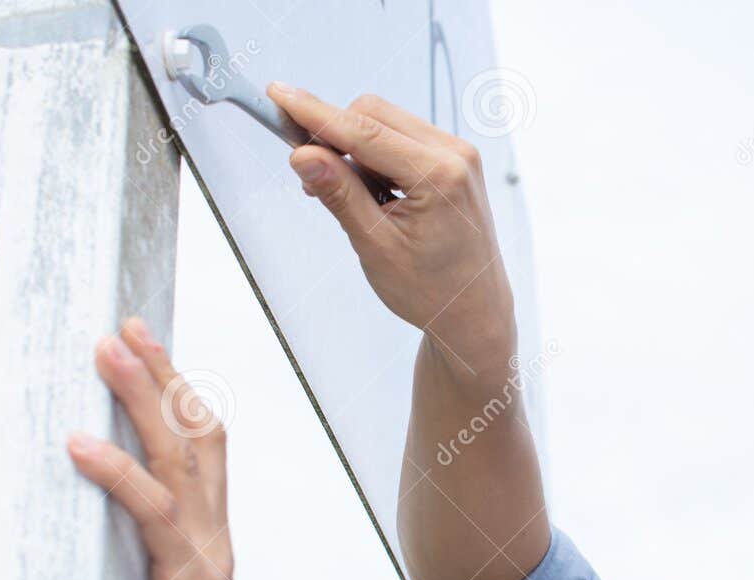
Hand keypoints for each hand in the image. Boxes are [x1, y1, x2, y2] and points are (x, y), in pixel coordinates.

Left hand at [67, 318, 271, 579]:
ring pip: (180, 458)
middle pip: (197, 435)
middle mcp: (214, 538)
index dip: (178, 395)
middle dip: (162, 374)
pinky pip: (154, 516)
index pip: (202, 451)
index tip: (145, 348)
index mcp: (208, 543)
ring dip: (144, 397)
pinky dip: (118, 475)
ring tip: (108, 349)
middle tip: (125, 324)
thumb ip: (150, 572)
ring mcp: (206, 557)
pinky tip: (82, 445)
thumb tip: (104, 544)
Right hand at [268, 83, 516, 388]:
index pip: (363, 131)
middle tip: (313, 180)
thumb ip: (340, 195)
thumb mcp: (376, 247)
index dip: (315, 113)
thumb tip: (304, 155)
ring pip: (385, 124)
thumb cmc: (432, 291)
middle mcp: (455, 155)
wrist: (475, 312)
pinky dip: (377, 157)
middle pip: (373, 114)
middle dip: (335, 137)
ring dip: (355, 150)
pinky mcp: (454, 161)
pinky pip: (402, 139)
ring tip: (353, 201)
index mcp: (439, 176)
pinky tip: (373, 195)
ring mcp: (458, 155)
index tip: (278, 94)